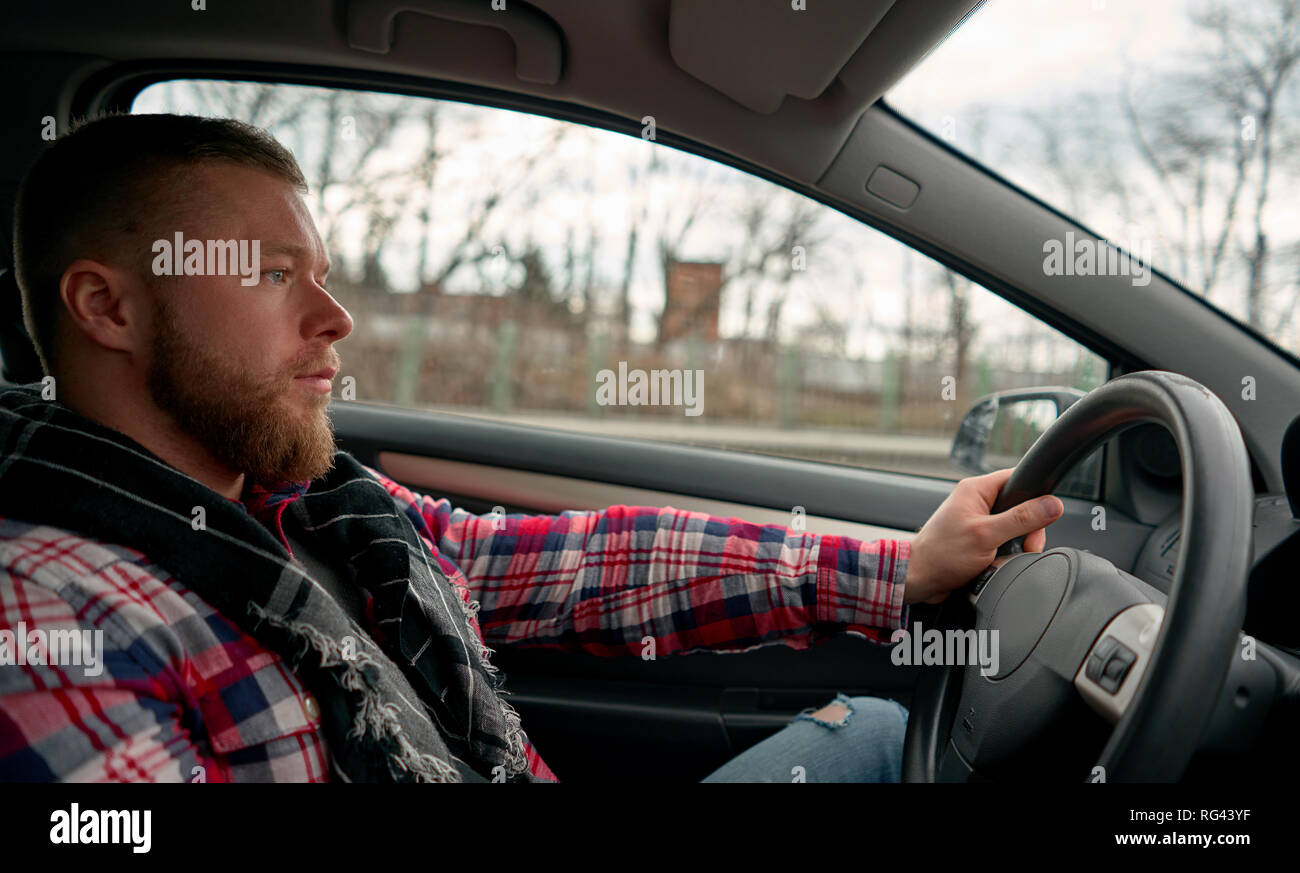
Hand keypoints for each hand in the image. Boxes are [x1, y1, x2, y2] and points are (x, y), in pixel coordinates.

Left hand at [903, 467, 1064, 604]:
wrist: (920, 580)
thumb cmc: (940, 554)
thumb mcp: (986, 535)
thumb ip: (1021, 519)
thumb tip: (1053, 504)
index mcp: (976, 489)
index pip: (1017, 477)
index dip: (1035, 494)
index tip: (1044, 514)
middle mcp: (977, 502)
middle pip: (1022, 506)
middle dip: (1028, 529)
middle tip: (1024, 545)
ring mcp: (979, 521)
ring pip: (1016, 528)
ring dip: (1017, 545)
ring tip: (1005, 556)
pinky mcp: (980, 540)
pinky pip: (1006, 542)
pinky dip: (1007, 553)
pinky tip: (998, 563)